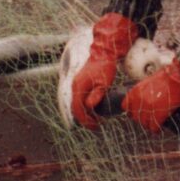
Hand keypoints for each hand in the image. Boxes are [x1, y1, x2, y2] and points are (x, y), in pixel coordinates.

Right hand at [71, 13, 138, 128]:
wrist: (103, 54)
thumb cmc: (104, 68)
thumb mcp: (103, 84)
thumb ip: (96, 96)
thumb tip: (89, 107)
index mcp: (78, 87)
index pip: (78, 109)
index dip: (86, 120)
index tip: (96, 126)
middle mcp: (74, 86)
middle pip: (76, 108)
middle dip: (85, 119)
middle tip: (96, 125)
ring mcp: (76, 84)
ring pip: (77, 104)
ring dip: (85, 113)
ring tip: (96, 119)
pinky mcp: (80, 83)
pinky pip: (79, 98)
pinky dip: (84, 106)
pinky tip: (93, 109)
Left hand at [122, 57, 179, 132]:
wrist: (179, 77)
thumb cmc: (167, 77)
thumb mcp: (149, 83)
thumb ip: (143, 93)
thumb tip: (143, 103)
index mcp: (135, 92)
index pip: (126, 106)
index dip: (132, 111)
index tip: (137, 112)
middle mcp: (139, 101)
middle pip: (136, 117)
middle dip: (142, 119)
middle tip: (149, 119)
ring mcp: (148, 108)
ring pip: (144, 123)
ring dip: (149, 124)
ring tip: (154, 124)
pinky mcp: (158, 114)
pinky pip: (154, 127)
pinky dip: (156, 129)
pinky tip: (158, 128)